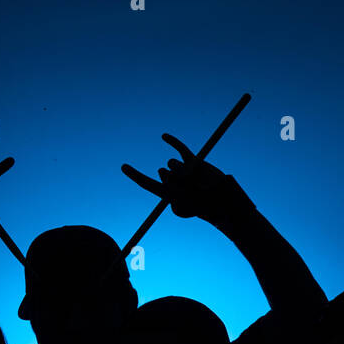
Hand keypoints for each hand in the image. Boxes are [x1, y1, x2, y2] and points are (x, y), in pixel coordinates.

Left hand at [121, 134, 253, 223]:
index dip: (135, 175)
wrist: (219, 200)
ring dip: (181, 172)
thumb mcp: (180, 205)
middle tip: (187, 191)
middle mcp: (172, 179)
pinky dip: (172, 142)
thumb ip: (170, 188)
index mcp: (166, 193)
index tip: (123, 166)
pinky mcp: (192, 161)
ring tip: (194, 183)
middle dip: (172, 181)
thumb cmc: (201, 206)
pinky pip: (180, 148)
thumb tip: (171, 170)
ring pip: (171, 164)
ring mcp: (182, 169)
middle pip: (162, 173)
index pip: (146, 183)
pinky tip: (163, 137)